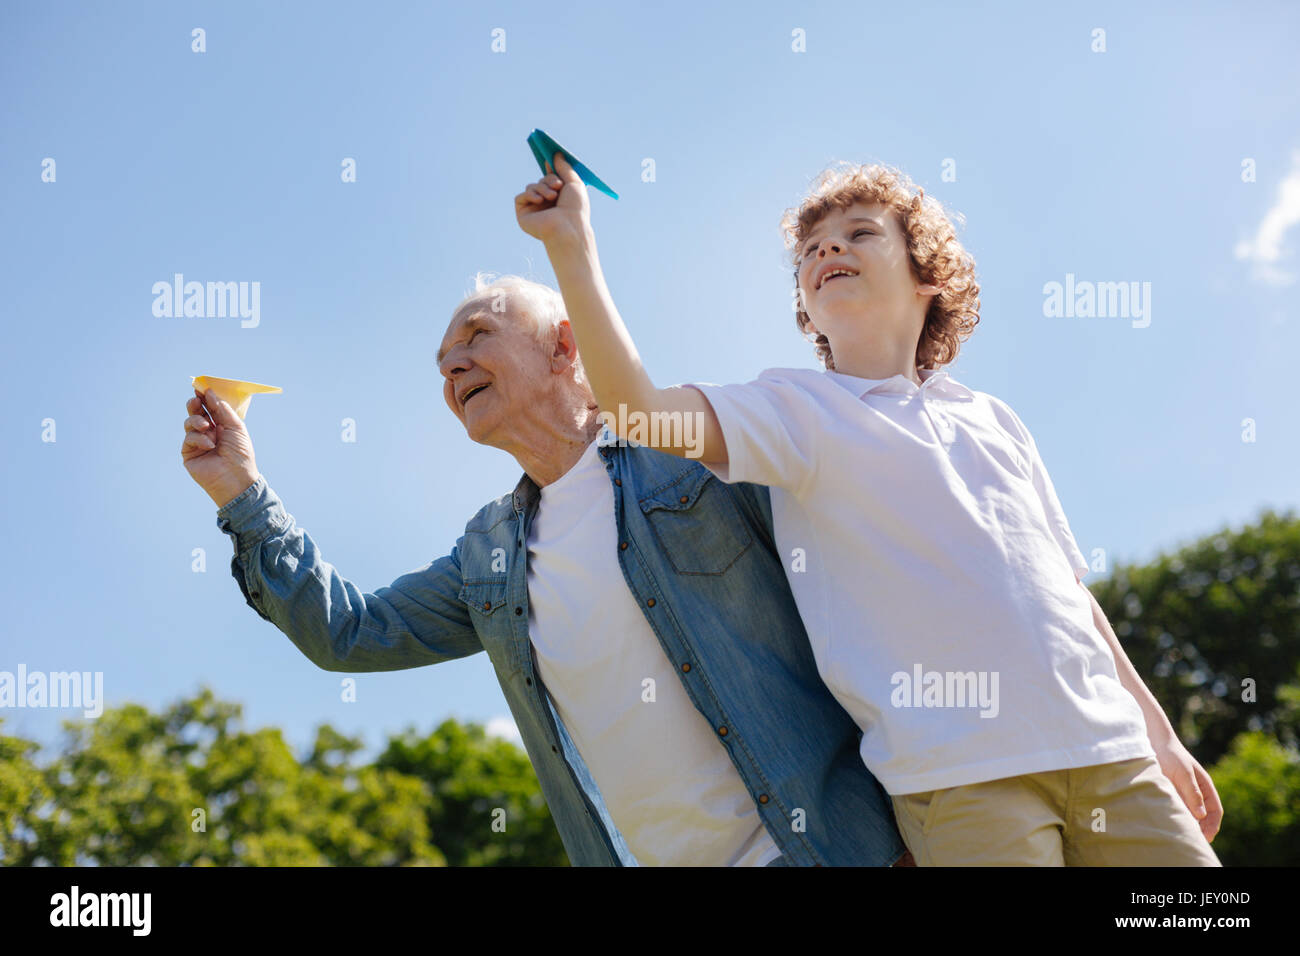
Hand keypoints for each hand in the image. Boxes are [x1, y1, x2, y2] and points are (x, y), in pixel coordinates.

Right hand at [181, 388, 260, 507]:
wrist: (236, 477)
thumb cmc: (241, 453)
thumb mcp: (236, 427)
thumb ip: (222, 409)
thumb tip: (210, 393)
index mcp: (222, 425)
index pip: (210, 408)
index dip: (205, 398)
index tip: (201, 387)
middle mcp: (208, 432)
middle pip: (196, 412)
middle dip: (195, 404)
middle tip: (196, 400)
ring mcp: (197, 442)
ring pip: (190, 422)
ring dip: (197, 421)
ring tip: (207, 427)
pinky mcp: (189, 452)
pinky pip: (189, 437)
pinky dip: (198, 438)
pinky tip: (209, 445)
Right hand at [515, 151, 589, 246]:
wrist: (568, 227)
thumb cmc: (575, 209)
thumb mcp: (574, 183)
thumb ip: (564, 167)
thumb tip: (556, 154)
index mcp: (559, 198)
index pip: (551, 180)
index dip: (550, 170)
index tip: (549, 161)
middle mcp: (547, 204)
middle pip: (541, 180)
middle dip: (549, 179)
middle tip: (557, 186)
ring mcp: (535, 209)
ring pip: (531, 186)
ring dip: (542, 188)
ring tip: (552, 197)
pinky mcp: (524, 214)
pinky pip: (521, 196)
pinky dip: (530, 195)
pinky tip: (539, 201)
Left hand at [1151, 733, 1223, 841]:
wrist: (1153, 742)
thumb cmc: (1171, 755)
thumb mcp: (1183, 773)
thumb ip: (1192, 792)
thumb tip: (1201, 815)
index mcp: (1205, 786)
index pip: (1215, 810)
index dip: (1213, 825)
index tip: (1206, 837)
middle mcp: (1196, 791)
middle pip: (1204, 816)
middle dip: (1201, 829)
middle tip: (1192, 840)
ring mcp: (1183, 793)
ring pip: (1190, 814)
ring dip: (1188, 824)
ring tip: (1182, 835)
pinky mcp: (1170, 792)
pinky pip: (1176, 809)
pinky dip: (1176, 817)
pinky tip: (1170, 823)